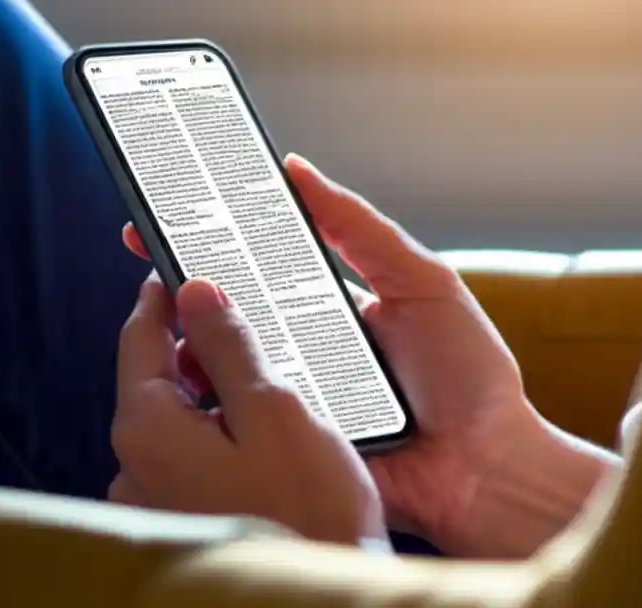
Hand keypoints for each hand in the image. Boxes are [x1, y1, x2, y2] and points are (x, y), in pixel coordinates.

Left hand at [107, 274, 386, 547]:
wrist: (321, 599)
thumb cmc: (306, 512)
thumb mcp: (275, 409)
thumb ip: (230, 345)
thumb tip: (196, 292)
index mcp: (147, 428)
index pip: (138, 338)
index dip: (161, 296)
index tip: (179, 267)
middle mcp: (133, 468)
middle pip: (158, 381)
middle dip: (199, 349)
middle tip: (249, 327)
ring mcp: (153, 501)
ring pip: (178, 422)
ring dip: (214, 397)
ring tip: (270, 389)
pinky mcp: (181, 523)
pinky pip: (191, 461)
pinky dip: (220, 438)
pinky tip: (265, 442)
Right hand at [120, 156, 609, 556]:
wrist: (488, 470)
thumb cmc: (471, 378)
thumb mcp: (423, 282)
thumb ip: (362, 230)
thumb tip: (298, 171)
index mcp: (329, 307)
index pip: (261, 262)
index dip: (216, 235)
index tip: (171, 208)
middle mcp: (302, 349)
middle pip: (231, 312)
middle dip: (187, 285)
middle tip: (153, 255)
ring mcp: (292, 396)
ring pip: (226, 362)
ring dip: (194, 339)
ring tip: (173, 311)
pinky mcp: (288, 442)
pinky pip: (242, 416)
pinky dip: (217, 397)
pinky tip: (198, 374)